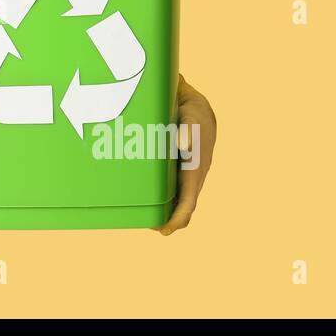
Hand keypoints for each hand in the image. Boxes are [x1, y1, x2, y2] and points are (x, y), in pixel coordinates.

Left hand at [153, 72, 216, 235]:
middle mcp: (191, 177)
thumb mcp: (191, 118)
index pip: (189, 203)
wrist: (195, 106)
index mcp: (197, 171)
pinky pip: (167, 185)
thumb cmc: (193, 114)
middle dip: (164, 217)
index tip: (163, 230)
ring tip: (139, 213)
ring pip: (173, 197)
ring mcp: (184, 174)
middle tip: (144, 223)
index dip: (177, 219)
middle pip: (179, 205)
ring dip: (159, 208)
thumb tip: (183, 145)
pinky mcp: (175, 168)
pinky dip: (156, 193)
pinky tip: (139, 193)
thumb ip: (189, 130)